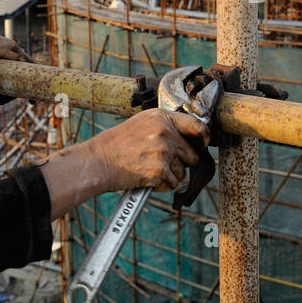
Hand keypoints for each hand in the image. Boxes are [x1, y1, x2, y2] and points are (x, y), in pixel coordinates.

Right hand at [38, 109, 211, 217]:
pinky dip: (162, 186)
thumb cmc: (117, 145)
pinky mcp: (160, 169)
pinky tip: (146, 178)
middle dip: (181, 163)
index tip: (202, 145)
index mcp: (162, 117)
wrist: (98, 161)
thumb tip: (189, 139)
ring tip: (148, 170)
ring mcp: (163, 150)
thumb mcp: (142, 124)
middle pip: (192, 155)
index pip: (197, 126)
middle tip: (161, 164)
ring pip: (183, 171)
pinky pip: (173, 183)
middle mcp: (165, 131)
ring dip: (170, 176)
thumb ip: (165, 127)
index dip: (203, 139)